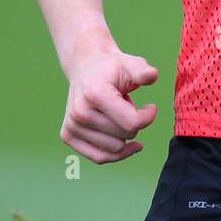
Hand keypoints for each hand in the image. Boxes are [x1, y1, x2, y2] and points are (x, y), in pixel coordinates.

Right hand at [61, 43, 158, 164]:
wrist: (85, 68)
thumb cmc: (112, 68)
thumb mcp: (131, 64)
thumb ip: (143, 71)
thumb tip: (152, 75)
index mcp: (95, 94)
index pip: (132, 123)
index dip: (148, 117)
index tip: (151, 107)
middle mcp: (79, 112)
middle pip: (126, 136)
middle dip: (134, 123)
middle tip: (126, 106)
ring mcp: (71, 125)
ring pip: (115, 149)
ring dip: (123, 134)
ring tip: (116, 114)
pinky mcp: (67, 135)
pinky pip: (99, 157)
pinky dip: (116, 154)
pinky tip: (126, 143)